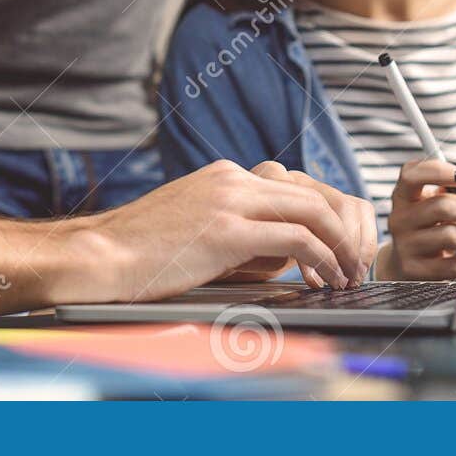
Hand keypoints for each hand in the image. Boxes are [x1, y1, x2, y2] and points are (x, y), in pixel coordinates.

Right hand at [74, 160, 375, 303]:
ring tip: (346, 273)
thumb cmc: (142, 254)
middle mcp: (232, 178)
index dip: (326, 216)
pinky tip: (324, 279)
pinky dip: (321, 258)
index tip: (337, 249)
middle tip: (353, 262)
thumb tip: (282, 256)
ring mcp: (230, 200)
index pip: (296, 185)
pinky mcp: (227, 230)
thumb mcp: (198, 231)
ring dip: (339, 244)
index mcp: (224, 175)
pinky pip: (296, 238)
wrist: (102, 255)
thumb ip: (241, 234)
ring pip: (312, 210)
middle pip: (313, 191)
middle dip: (343, 228)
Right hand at [377, 159, 455, 280]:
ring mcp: (405, 246)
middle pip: (442, 206)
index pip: (412, 175)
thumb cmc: (429, 226)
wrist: (406, 263)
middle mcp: (399, 219)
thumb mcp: (430, 203)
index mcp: (403, 196)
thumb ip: (447, 189)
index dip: (439, 171)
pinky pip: (454, 266)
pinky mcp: (415, 270)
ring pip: (452, 236)